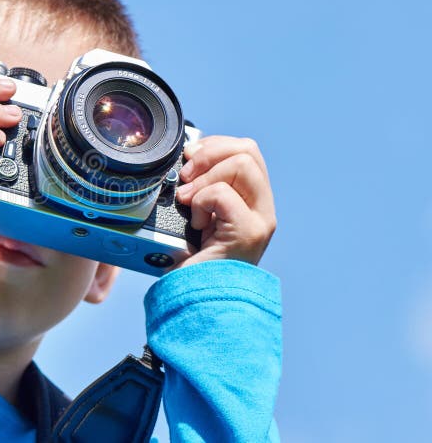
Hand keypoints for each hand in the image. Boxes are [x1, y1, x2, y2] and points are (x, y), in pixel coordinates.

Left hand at [174, 136, 276, 267]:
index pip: (247, 149)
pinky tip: (196, 224)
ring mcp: (261, 220)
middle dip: (208, 155)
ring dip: (204, 178)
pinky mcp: (249, 232)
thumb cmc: (191, 263)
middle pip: (248, 149)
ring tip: (189, 204)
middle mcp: (264, 208)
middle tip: (184, 179)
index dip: (214, 145)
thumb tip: (186, 155)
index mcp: (253, 200)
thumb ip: (202, 186)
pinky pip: (222, 193)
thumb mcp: (196, 215)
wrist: (197, 303)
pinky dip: (201, 202)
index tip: (188, 160)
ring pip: (241, 163)